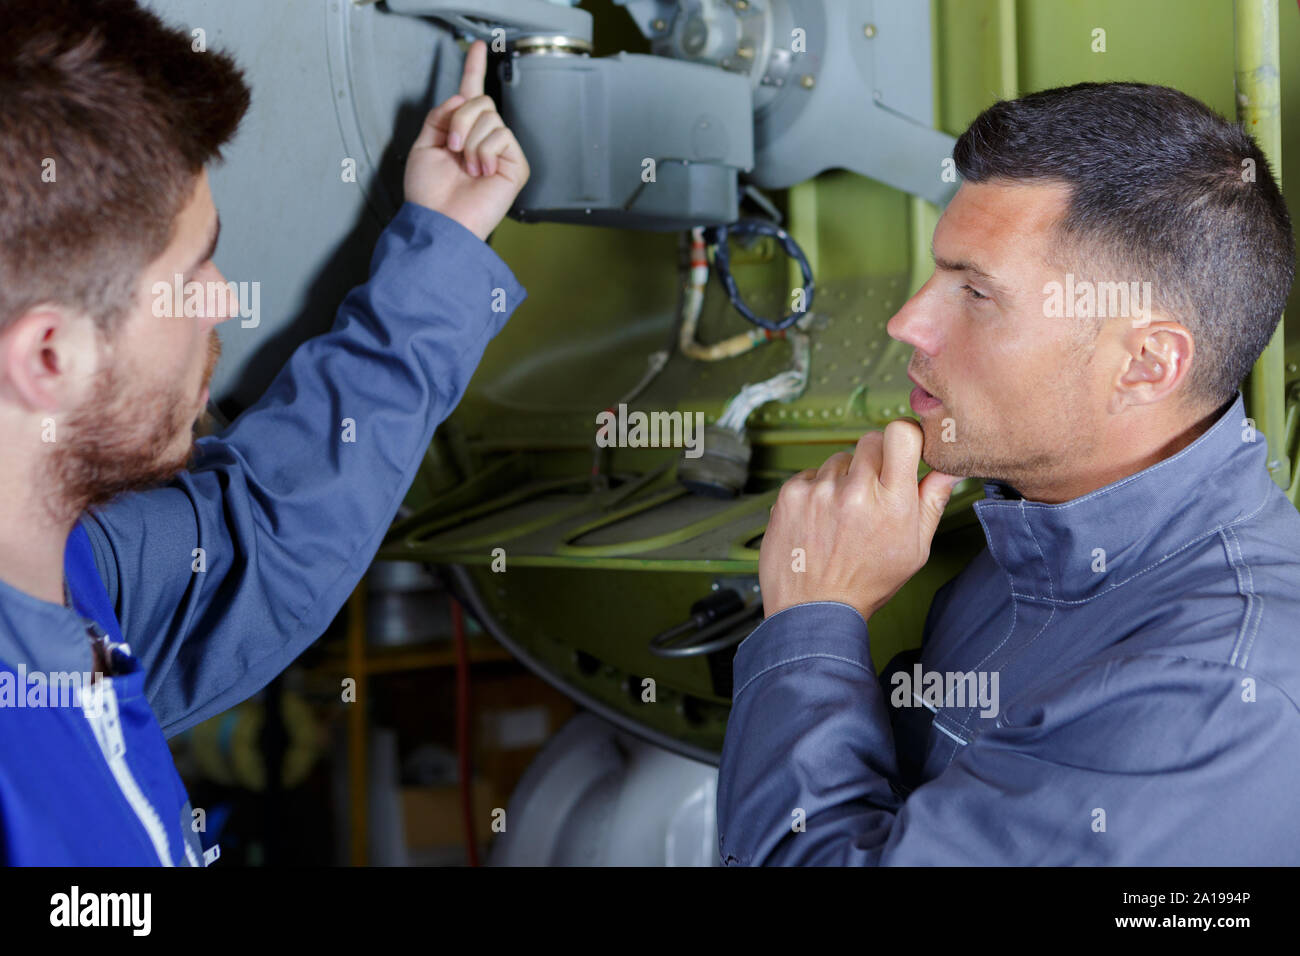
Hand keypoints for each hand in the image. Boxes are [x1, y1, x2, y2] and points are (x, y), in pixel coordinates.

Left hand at [403, 39, 530, 241]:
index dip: (474, 69)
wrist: (440, 220)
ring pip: (489, 118)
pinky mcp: (515, 164)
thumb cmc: (429, 194)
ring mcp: (501, 151)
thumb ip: (440, 116)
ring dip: (470, 141)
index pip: (470, 95)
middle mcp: (483, 139)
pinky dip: (485, 152)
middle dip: (460, 119)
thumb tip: (462, 97)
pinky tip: (481, 172)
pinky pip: (501, 136)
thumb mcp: (424, 145)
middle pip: (480, 101)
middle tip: (453, 148)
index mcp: (461, 132)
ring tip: (467, 166)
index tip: (478, 46)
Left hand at [758, 419, 963, 622]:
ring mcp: (820, 491)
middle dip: (876, 459)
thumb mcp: (914, 550)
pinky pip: (811, 474)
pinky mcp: (791, 494)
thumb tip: (949, 468)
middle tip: (873, 491)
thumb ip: (932, 502)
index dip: (905, 435)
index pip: (901, 433)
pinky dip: (817, 490)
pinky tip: (820, 519)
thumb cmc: (866, 583)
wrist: (813, 610)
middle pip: (871, 439)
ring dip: (844, 478)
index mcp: (893, 503)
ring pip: (840, 459)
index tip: (904, 448)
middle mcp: (856, 491)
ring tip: (843, 515)